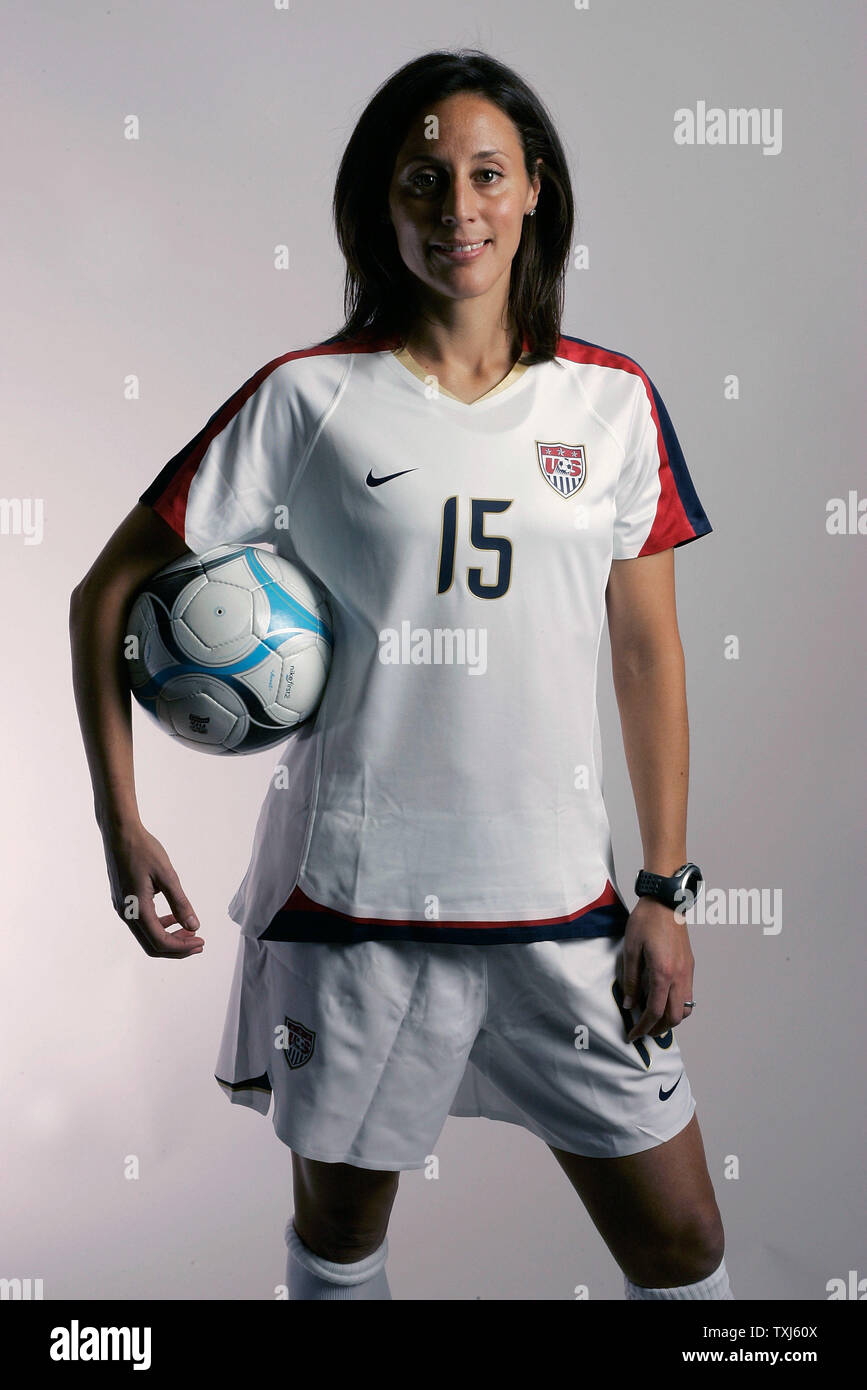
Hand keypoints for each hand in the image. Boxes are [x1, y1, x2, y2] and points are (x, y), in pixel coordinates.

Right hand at [101, 822, 203, 957]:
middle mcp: (127, 913)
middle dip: (177, 947)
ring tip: (189, 930)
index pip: (161, 941)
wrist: (120, 833)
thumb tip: (193, 926)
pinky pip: (141, 922)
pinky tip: (173, 917)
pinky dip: (159, 925)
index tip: (201, 942)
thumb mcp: (167, 876)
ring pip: (146, 935)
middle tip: (198, 942)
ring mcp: (123, 907)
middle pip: (152, 945)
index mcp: (137, 909)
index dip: (182, 947)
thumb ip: (180, 903)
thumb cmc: (143, 850)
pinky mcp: (123, 900)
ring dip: (168, 936)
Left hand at [617, 897, 694, 1041]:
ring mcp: (687, 972)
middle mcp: (679, 976)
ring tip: (654, 1020)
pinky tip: (663, 1001)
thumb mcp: (631, 949)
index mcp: (663, 973)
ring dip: (671, 1019)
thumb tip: (629, 1004)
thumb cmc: (646, 921)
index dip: (643, 1027)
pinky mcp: (689, 966)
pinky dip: (677, 1006)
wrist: (666, 901)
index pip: (654, 1011)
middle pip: (674, 1017)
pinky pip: (688, 995)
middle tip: (643, 1031)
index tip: (633, 1035)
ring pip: (686, 1009)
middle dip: (658, 1029)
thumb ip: (630, 979)